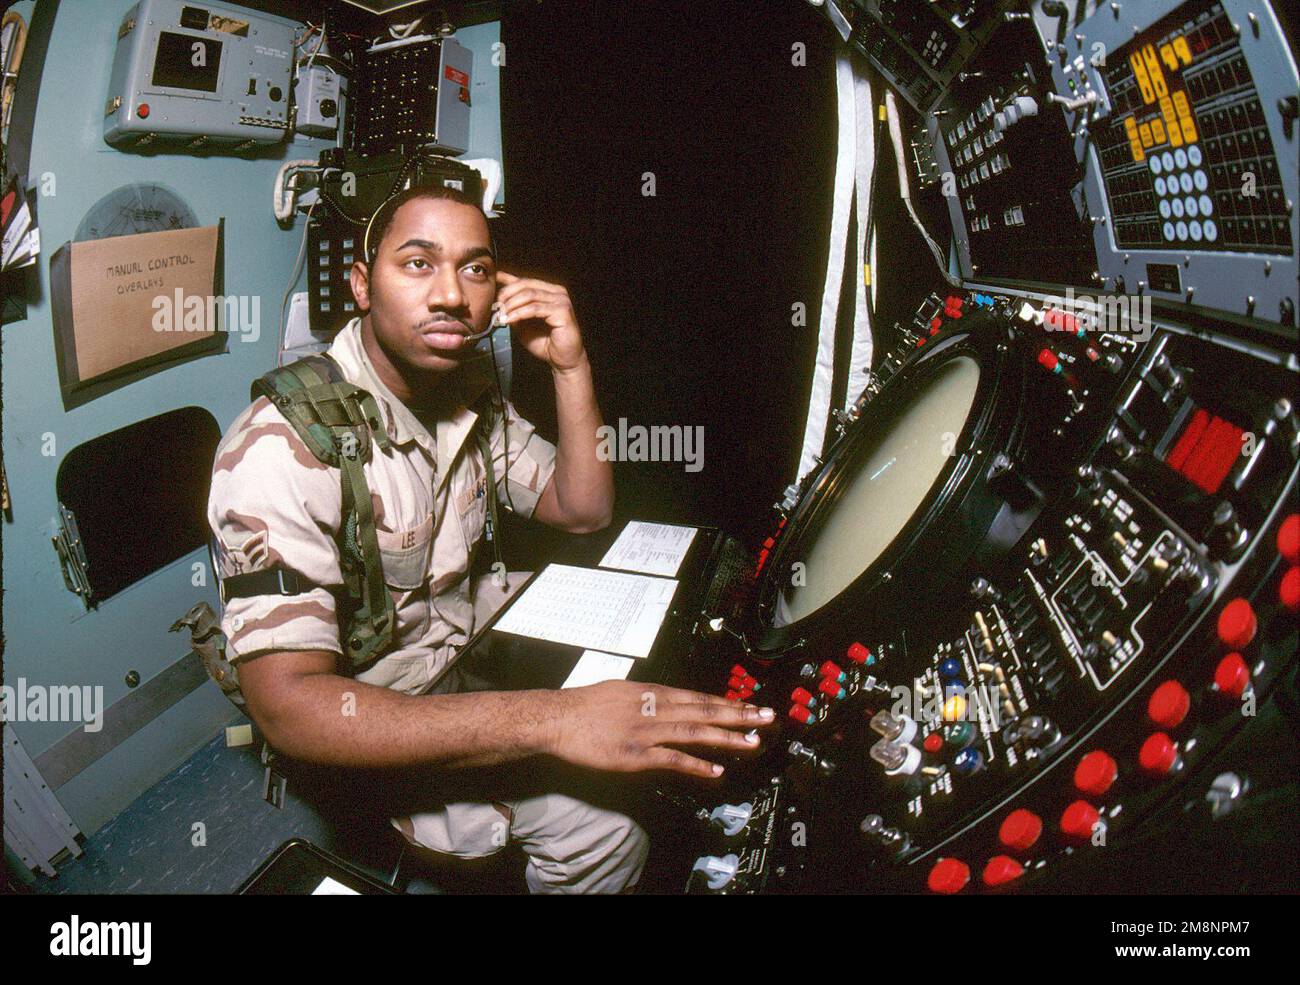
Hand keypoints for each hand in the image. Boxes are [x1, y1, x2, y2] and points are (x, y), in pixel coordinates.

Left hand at [495, 270, 586, 372]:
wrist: (563, 360)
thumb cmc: (546, 343)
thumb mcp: (523, 325)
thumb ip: (514, 311)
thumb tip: (499, 303)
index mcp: (548, 292)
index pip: (524, 281)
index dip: (506, 279)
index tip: (491, 281)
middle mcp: (557, 292)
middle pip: (525, 284)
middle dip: (506, 293)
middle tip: (495, 305)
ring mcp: (561, 300)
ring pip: (529, 294)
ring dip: (511, 304)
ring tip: (501, 315)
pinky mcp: (562, 311)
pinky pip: (535, 308)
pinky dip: (519, 313)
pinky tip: (509, 319)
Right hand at [544, 681, 775, 778]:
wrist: (559, 718)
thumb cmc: (586, 705)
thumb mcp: (623, 689)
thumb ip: (647, 696)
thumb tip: (665, 698)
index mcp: (653, 692)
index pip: (698, 697)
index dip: (727, 702)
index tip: (749, 705)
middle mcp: (656, 709)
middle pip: (704, 711)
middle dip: (738, 715)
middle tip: (766, 717)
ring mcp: (647, 732)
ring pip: (695, 733)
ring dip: (726, 738)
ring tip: (752, 742)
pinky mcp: (636, 755)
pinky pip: (671, 760)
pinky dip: (696, 765)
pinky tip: (715, 770)